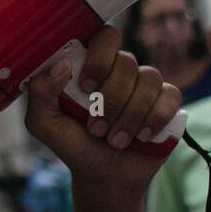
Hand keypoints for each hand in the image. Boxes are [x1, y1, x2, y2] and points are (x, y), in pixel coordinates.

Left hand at [24, 25, 180, 193]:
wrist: (103, 175)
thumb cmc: (72, 143)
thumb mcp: (44, 123)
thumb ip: (40, 93)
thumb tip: (61, 65)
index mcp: (91, 65)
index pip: (104, 36)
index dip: (99, 58)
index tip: (85, 87)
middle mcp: (120, 69)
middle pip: (127, 61)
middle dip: (111, 99)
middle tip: (95, 128)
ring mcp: (145, 85)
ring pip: (149, 79)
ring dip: (130, 115)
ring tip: (115, 140)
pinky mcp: (166, 102)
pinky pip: (170, 96)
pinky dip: (155, 118)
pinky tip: (141, 137)